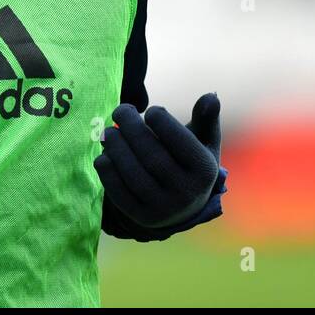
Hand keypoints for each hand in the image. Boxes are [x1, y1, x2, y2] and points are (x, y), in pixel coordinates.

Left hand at [94, 92, 221, 229]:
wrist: (183, 205)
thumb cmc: (189, 160)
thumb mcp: (203, 141)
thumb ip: (206, 118)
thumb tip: (210, 96)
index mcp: (204, 171)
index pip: (181, 142)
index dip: (162, 121)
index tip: (150, 109)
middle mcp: (186, 194)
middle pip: (153, 157)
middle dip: (132, 129)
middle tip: (121, 111)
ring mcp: (163, 209)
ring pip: (134, 175)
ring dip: (116, 148)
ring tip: (109, 131)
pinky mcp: (142, 218)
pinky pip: (119, 194)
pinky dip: (108, 172)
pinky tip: (104, 155)